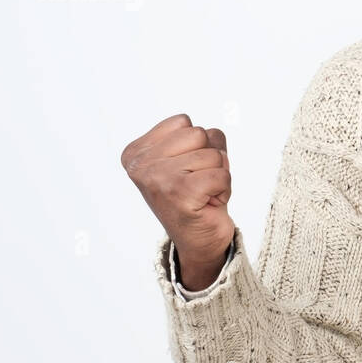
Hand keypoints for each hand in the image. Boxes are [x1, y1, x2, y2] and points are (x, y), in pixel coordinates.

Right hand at [120, 114, 234, 266]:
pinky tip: (209, 203)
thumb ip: (200, 136)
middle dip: (210, 158)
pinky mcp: (181, 193)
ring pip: (213, 154)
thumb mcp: (191, 157)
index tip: (187, 170)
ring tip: (204, 193)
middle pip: (199, 134)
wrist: (199, 241)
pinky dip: (225, 189)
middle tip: (199, 182)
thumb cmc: (197, 196)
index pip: (183, 121)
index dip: (197, 144)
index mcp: (136, 152)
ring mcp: (158, 179)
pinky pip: (222, 174)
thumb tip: (213, 133)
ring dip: (218, 174)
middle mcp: (140, 165)